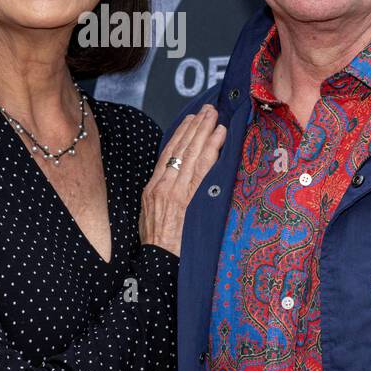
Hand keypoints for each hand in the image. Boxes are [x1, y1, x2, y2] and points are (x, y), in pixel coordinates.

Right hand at [139, 105, 226, 257]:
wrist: (157, 260)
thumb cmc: (156, 243)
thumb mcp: (151, 214)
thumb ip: (162, 194)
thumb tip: (176, 180)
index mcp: (152, 187)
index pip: (168, 153)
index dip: (180, 134)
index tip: (191, 119)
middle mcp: (162, 185)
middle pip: (181, 149)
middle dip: (196, 126)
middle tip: (208, 109)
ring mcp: (174, 191)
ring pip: (191, 154)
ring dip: (205, 132)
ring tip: (215, 117)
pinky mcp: (185, 198)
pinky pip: (201, 169)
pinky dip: (211, 151)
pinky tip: (219, 138)